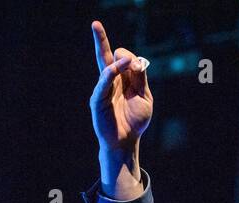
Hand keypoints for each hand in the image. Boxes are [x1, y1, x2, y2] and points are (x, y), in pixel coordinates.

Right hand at [89, 21, 152, 155]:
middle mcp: (111, 81)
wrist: (126, 142)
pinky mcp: (97, 100)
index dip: (132, 59)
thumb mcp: (144, 98)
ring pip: (106, 67)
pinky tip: (113, 68)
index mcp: (124, 79)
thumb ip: (140, 80)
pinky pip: (102, 83)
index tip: (139, 68)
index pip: (124, 59)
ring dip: (118, 61)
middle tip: (95, 24)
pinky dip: (109, 74)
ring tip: (126, 59)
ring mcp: (103, 89)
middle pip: (105, 56)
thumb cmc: (135, 121)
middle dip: (100, 39)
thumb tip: (135, 61)